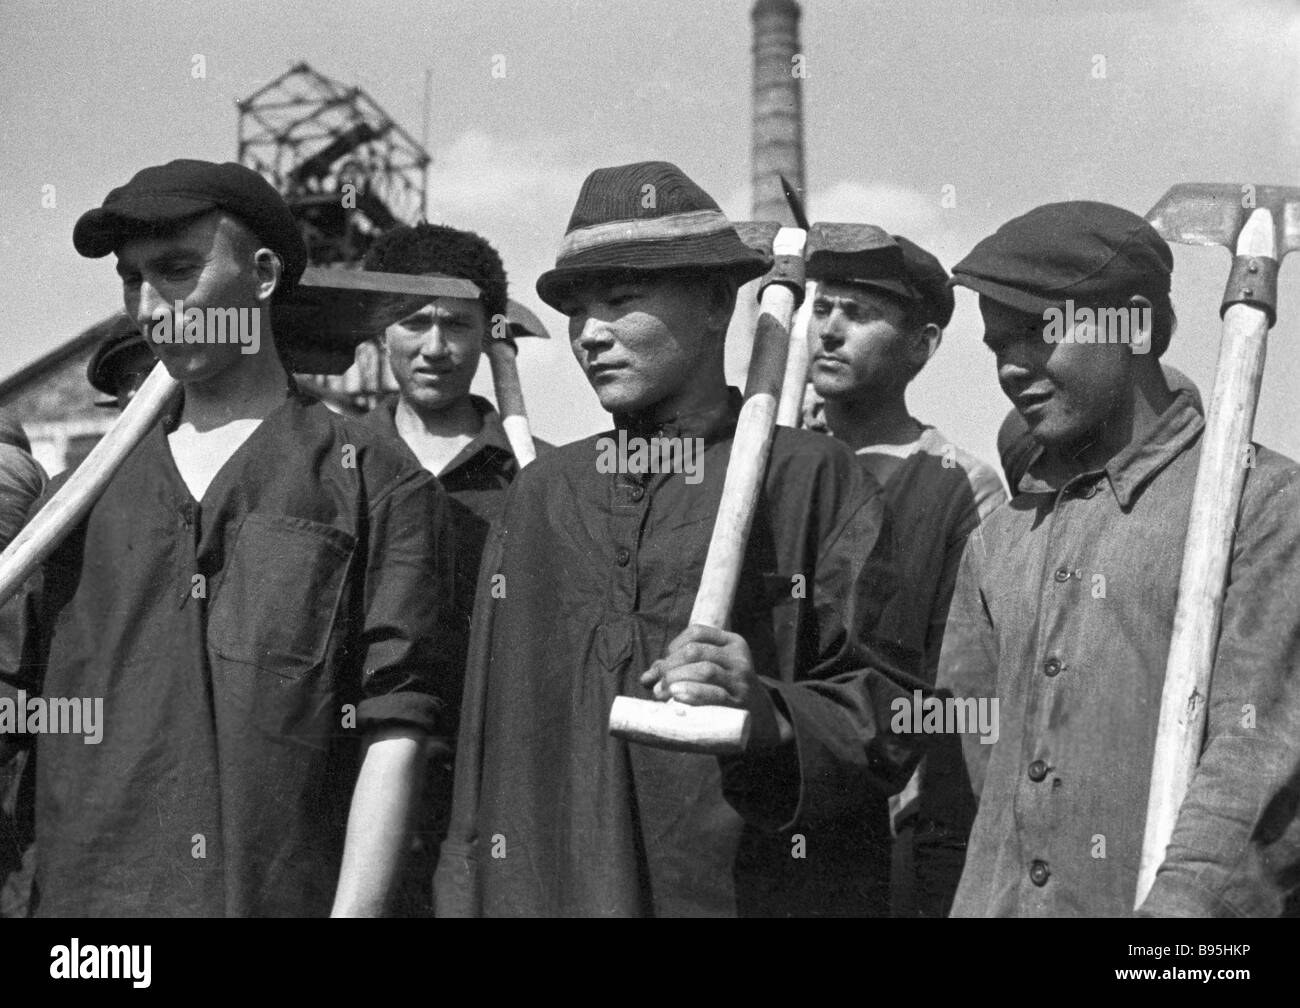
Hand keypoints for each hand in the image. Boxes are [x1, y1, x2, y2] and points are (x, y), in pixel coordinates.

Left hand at [640, 624, 790, 748]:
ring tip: (661, 693)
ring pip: (704, 670)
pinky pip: (714, 694)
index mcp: (732, 643)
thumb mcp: (712, 671)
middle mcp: (738, 658)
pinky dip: (692, 693)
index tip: (664, 665)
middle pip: (695, 652)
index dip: (674, 645)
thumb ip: (680, 669)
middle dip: (670, 666)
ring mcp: (741, 680)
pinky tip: (678, 697)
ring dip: (676, 680)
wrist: (761, 718)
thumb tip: (646, 678)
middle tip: (656, 686)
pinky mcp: (739, 702)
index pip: (697, 632)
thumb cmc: (726, 690)